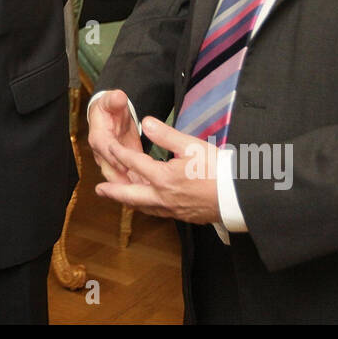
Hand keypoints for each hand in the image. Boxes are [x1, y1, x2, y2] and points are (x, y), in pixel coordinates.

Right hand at [86, 89, 142, 184]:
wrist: (108, 114)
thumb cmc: (110, 107)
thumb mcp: (112, 100)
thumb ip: (115, 100)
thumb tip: (118, 97)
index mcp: (98, 136)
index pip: (104, 149)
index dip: (114, 158)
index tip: (126, 166)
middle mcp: (101, 152)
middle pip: (109, 170)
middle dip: (122, 181)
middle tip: (138, 189)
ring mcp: (109, 161)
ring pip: (118, 178)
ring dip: (130, 187)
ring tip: (147, 194)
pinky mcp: (120, 165)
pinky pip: (126, 178)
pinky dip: (136, 186)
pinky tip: (150, 192)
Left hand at [94, 117, 221, 224]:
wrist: (238, 196)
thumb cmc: (218, 169)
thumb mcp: (191, 146)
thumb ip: (165, 135)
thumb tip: (145, 122)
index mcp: (163, 178)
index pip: (134, 163)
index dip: (119, 153)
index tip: (108, 147)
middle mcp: (163, 197)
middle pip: (131, 195)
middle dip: (114, 191)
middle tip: (99, 189)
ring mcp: (173, 209)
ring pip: (144, 207)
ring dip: (129, 201)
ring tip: (119, 198)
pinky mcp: (183, 216)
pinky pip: (157, 212)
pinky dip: (146, 207)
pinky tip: (147, 204)